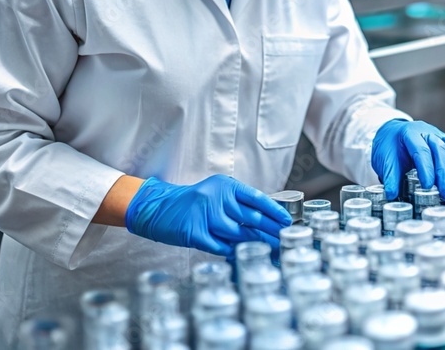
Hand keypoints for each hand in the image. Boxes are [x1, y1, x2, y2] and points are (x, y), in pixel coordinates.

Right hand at [125, 175, 292, 255]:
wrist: (158, 206)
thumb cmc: (192, 202)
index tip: (286, 222)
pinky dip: (234, 252)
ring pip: (238, 234)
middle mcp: (216, 198)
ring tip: (271, 252)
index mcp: (225, 186)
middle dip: (271, 232)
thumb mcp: (216, 194)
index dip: (274, 211)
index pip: (257, 198)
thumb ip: (237, 203)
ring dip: (256, 245)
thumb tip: (267, 219)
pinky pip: (220, 247)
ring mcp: (204, 215)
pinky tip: (244, 257)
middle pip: (251, 218)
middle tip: (285, 242)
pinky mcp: (194, 233)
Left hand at [371, 120, 444, 200]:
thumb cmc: (390, 147)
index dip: (426, 168)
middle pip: (441, 150)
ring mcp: (440, 136)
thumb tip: (390, 195)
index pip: (421, 150)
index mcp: (410, 133)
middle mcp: (428, 132)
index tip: (428, 186)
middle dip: (444, 173)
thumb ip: (389, 177)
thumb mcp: (385, 160)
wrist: (394, 133)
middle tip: (444, 193)